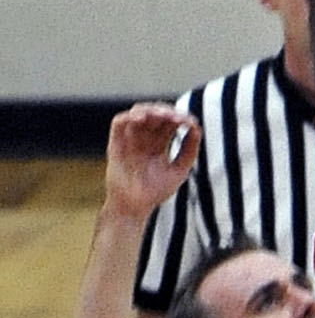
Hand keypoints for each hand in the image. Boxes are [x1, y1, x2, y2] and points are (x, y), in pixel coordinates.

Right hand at [103, 104, 199, 221]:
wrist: (134, 207)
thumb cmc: (155, 192)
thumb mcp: (179, 170)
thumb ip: (189, 150)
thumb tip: (196, 128)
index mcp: (159, 144)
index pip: (169, 122)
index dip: (180, 118)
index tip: (191, 122)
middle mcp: (144, 139)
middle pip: (155, 114)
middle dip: (166, 112)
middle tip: (176, 117)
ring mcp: (129, 139)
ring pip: (138, 113)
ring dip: (150, 110)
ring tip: (162, 115)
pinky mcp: (115, 143)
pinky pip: (119, 122)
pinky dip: (129, 116)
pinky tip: (142, 118)